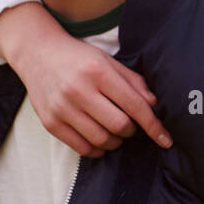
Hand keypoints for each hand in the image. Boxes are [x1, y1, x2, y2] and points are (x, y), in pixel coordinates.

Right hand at [0, 3, 171, 156]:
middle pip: (119, 125)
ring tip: (116, 131)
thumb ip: (134, 82)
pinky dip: (97, 149)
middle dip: (133, 130)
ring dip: (116, 141)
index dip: (154, 125)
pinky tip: (101, 140)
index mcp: (98, 72)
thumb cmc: (79, 58)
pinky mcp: (49, 122)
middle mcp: (78, 91)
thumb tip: (154, 105)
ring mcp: (61, 108)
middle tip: (131, 124)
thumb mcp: (109, 61)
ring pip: (101, 139)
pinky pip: (81, 148)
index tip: (166, 139)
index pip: (134, 105)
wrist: (37, 54)